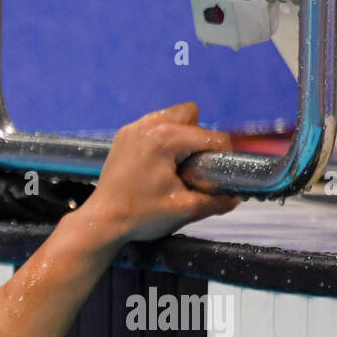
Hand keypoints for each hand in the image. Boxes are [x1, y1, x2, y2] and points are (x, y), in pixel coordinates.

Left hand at [79, 103, 239, 243]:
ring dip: (180, 134)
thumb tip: (235, 198)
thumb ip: (215, 201)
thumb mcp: (184, 210)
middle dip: (198, 137)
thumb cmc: (140, 216)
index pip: (212, 137)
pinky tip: (156, 162)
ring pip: (171, 116)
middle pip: (191, 114)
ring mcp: (133, 128)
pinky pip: (152, 125)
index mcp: (166, 138)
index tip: (217, 174)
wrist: (102, 222)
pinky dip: (160, 137)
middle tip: (191, 164)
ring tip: (174, 163)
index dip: (223, 156)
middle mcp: (149, 125)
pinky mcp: (123, 135)